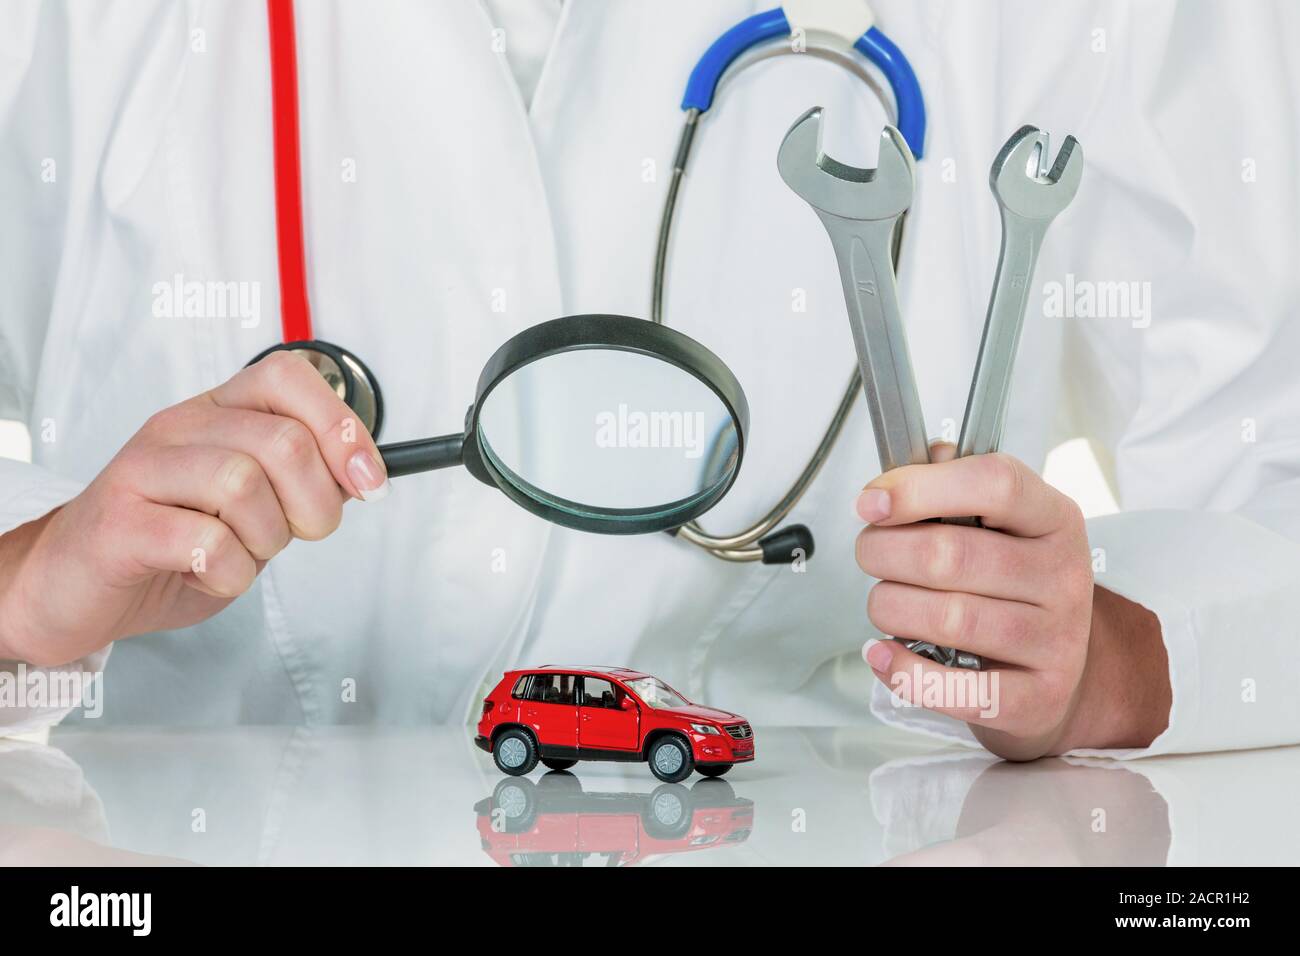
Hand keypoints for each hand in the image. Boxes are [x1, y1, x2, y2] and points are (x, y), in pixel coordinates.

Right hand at [0, 352, 388, 666]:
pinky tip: (211, 574)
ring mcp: (141, 470)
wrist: (72, 588)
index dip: (341, 427)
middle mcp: (178, 429)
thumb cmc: (170, 545)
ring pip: (242, 485)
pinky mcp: (118, 523)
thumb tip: (363, 472)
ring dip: (266, 538)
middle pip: (281, 441)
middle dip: (316, 503)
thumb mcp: (252, 508)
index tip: (369, 481)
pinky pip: (206, 543)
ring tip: (242, 553)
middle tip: (301, 534)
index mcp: (215, 413)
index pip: (287, 377)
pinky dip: (231, 572)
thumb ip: (301, 483)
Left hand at [855, 444, 1170, 759]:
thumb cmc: (1013, 588)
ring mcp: (1055, 641)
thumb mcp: (1001, 526)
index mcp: (1054, 518)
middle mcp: (1063, 576)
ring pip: (947, 618)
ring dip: (890, 608)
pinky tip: (883, 653)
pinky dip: (903, 671)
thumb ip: (950, 486)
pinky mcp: (1035, 699)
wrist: (1058, 673)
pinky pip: (956, 689)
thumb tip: (898, 476)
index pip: (995, 483)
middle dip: (884, 552)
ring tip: (884, 603)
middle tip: (870, 554)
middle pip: (951, 554)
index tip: (872, 501)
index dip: (920, 488)